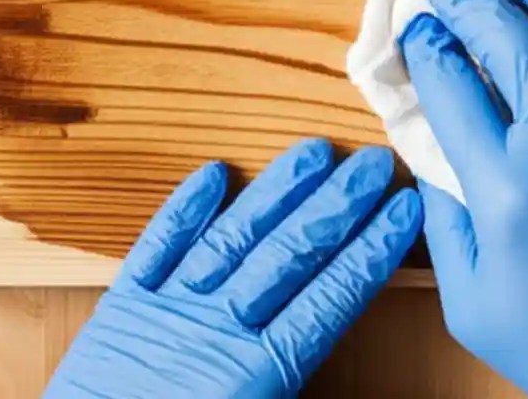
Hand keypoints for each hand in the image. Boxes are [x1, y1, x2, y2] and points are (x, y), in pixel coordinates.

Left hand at [43, 139, 421, 398]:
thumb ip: (300, 387)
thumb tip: (338, 334)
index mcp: (260, 373)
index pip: (332, 298)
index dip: (371, 250)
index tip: (403, 210)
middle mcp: (220, 329)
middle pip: (291, 254)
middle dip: (338, 206)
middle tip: (374, 163)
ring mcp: (171, 310)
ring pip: (234, 236)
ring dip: (277, 192)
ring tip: (314, 152)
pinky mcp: (124, 306)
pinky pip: (157, 246)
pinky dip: (185, 208)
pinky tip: (214, 173)